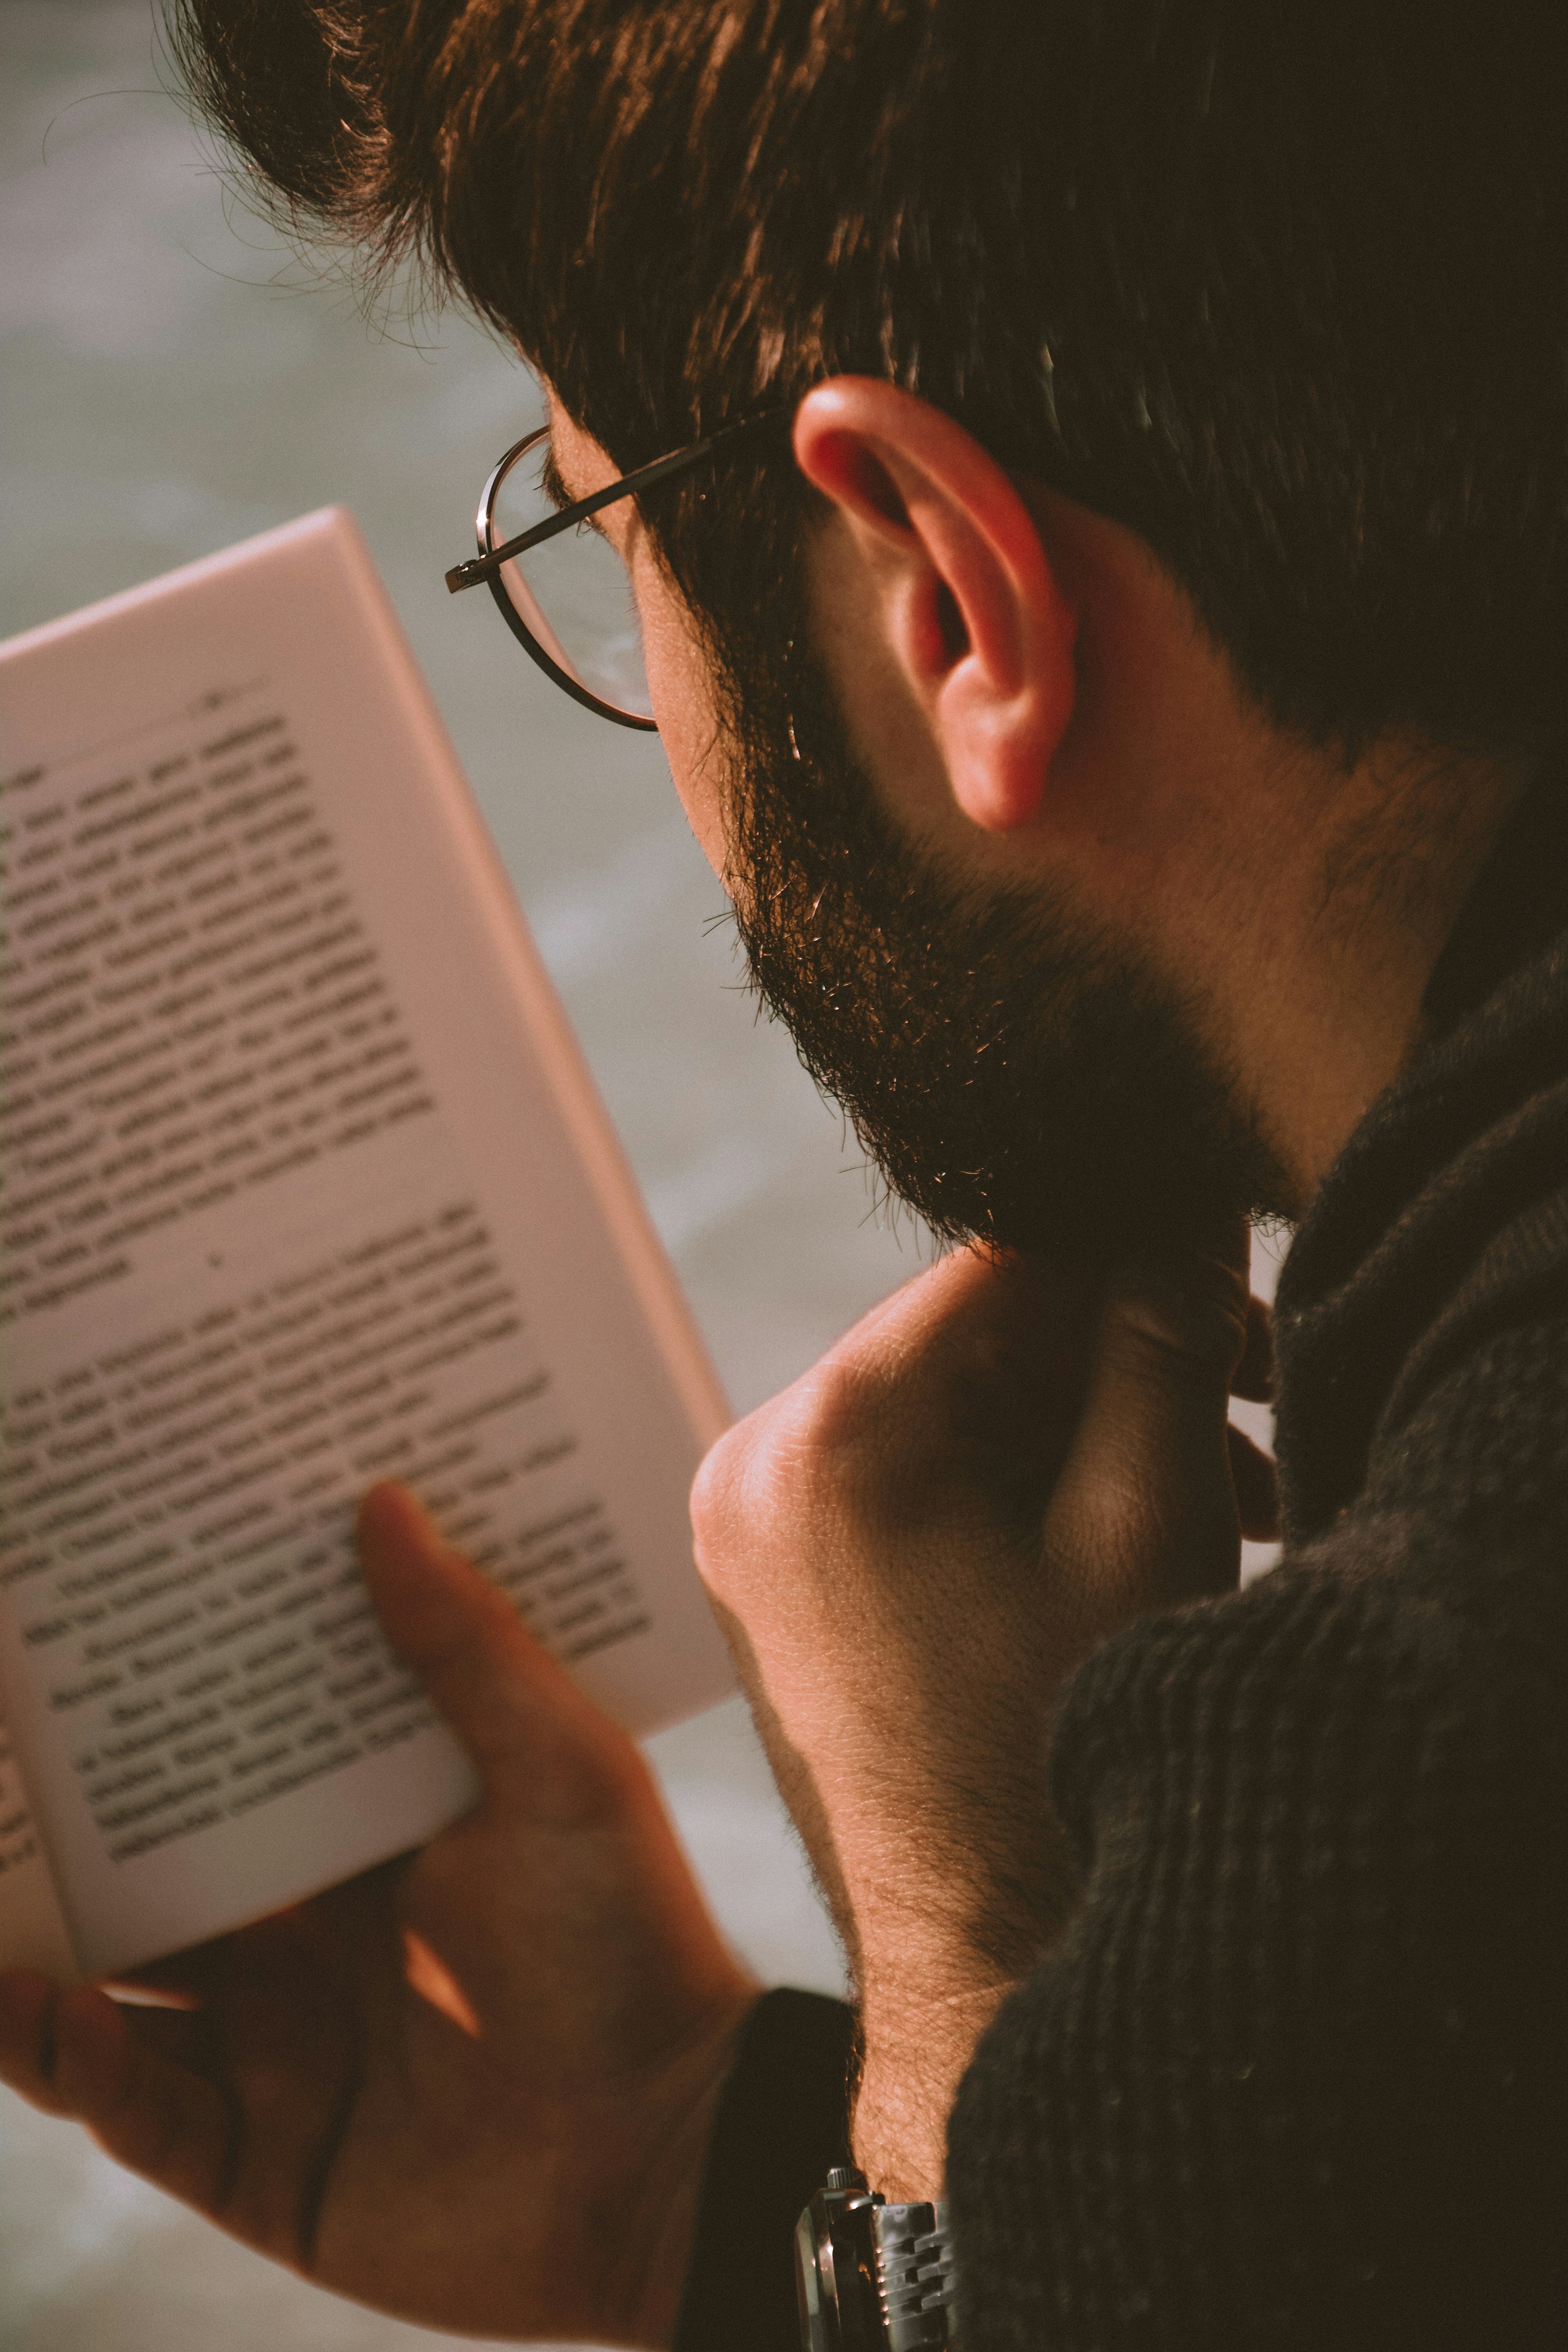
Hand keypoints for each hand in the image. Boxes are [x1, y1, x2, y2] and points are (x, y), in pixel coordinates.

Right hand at [0, 1485, 756, 2345]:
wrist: (670, 2150)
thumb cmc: (627, 1942)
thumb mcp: (561, 1770)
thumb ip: (467, 1647)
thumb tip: (383, 1500)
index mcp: (369, 1847)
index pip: (240, 1771)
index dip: (169, 1714)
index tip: (91, 1638)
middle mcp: (308, 1944)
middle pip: (157, 1882)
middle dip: (70, 1839)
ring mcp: (276, 2054)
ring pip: (116, 1999)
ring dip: (39, 1956)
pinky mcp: (260, 2161)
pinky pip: (139, 2113)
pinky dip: (78, 2067)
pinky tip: (48, 2013)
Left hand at [690, 1236, 1274, 2198]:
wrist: (985, 1965)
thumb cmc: (1062, 1751)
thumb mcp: (1140, 1521)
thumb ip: (1162, 1339)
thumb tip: (1174, 1211)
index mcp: (827, 1436)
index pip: (1003, 1263)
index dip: (1133, 1257)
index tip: (1224, 1297)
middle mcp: (755, 1463)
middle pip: (972, 1336)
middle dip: (1117, 1359)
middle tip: (1242, 1395)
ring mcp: (754, 1526)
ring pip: (952, 1407)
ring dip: (1085, 1427)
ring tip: (1214, 1481)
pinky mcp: (781, 1576)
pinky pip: (910, 1477)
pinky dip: (1018, 1486)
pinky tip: (1125, 1522)